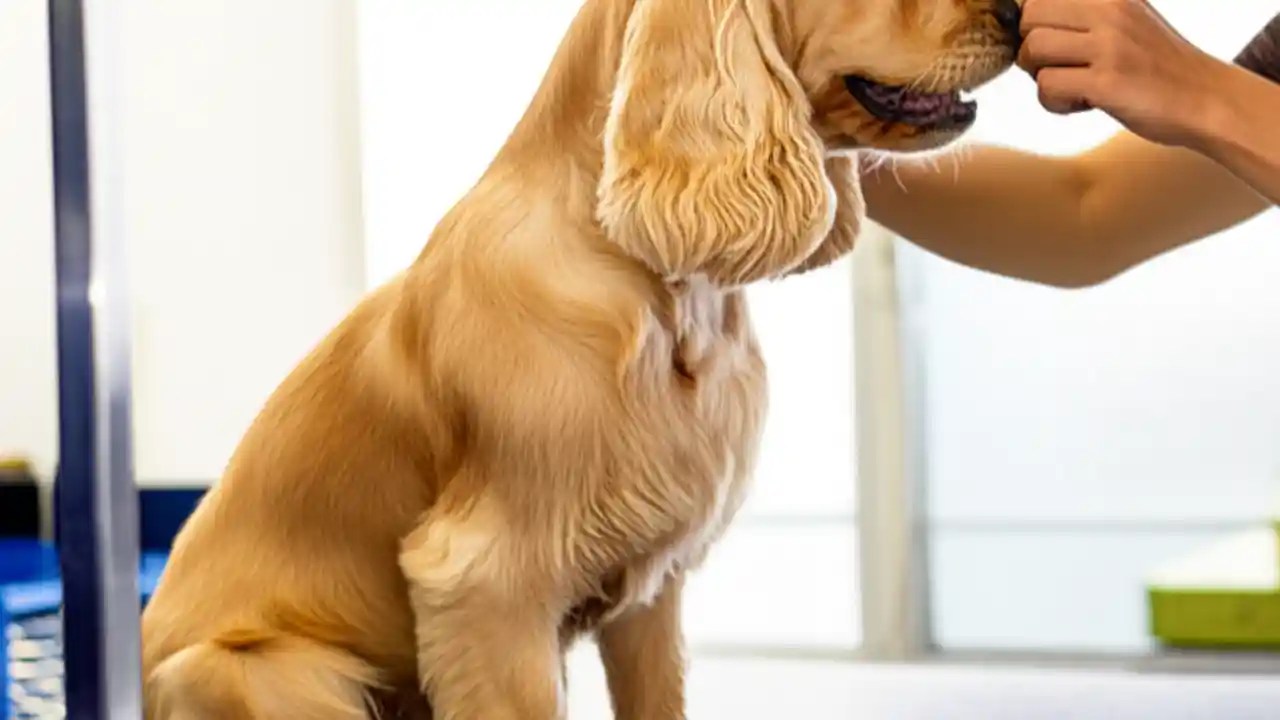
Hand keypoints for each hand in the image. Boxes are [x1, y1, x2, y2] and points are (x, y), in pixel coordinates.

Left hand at [1018, 0, 1230, 148]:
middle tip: (1057, 68)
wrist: (1206, 98)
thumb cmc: (1157, 65)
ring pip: (1033, 50)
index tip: (1055, 46)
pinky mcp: (1107, 81)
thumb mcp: (1126, 20)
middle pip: (1029, 17)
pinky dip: (1054, 102)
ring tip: (1071, 88)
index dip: (1034, 24)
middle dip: (1031, 49)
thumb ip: (1085, 14)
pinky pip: (1047, 86)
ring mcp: (1110, 44)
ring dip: (1040, 77)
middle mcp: (1110, 9)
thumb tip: (1025, 16)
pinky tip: (1081, 104)